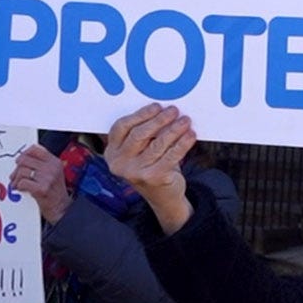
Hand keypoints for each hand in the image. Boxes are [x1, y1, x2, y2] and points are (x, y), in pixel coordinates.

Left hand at [11, 145, 72, 223]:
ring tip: (16, 184)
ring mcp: (47, 178)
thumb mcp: (53, 173)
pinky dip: (18, 186)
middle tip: (14, 176)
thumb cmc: (54, 192)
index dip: (24, 154)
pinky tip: (21, 189)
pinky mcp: (41, 189)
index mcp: (54, 162)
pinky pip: (22, 182)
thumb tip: (22, 158)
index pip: (35, 149)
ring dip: (15, 179)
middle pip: (24, 159)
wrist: (61, 208)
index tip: (20, 161)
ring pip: (21, 171)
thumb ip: (41, 164)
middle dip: (16, 168)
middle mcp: (52, 168)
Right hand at [105, 104, 195, 231]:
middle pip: (139, 134)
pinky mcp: (153, 179)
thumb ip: (144, 134)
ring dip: (174, 130)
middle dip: (158, 120)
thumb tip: (163, 110)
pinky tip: (190, 135)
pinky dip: (183, 143)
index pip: (121, 127)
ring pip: (157, 144)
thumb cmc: (151, 165)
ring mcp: (135, 173)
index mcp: (111, 152)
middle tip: (173, 110)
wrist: (162, 196)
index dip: (140, 115)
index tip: (156, 106)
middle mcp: (119, 163)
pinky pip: (171, 156)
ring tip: (185, 121)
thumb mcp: (140, 151)